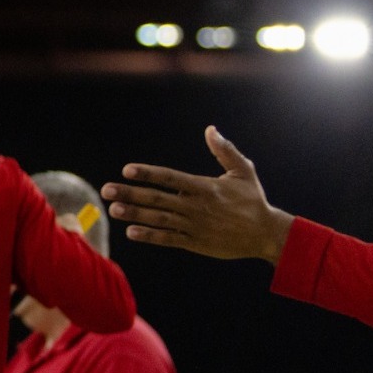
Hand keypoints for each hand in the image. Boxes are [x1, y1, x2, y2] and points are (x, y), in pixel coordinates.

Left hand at [101, 126, 294, 263]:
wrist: (266, 234)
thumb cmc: (253, 200)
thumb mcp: (243, 172)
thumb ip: (225, 151)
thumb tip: (211, 129)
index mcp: (205, 187)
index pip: (170, 177)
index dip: (148, 173)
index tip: (127, 170)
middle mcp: (196, 206)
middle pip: (158, 198)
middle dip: (131, 193)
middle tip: (106, 189)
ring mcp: (194, 226)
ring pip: (159, 219)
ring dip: (135, 214)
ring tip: (114, 209)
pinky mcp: (196, 243)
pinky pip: (169, 239)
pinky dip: (150, 236)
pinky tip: (132, 232)